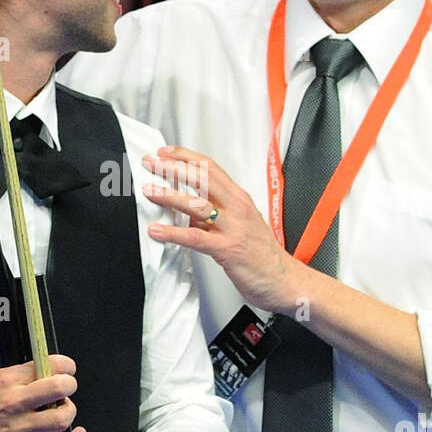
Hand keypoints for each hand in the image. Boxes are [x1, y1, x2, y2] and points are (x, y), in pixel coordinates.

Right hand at [0, 354, 84, 431]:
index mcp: (6, 380)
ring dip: (69, 413)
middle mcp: (14, 401)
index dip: (65, 366)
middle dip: (70, 386)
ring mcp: (19, 427)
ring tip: (63, 413)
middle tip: (67, 391)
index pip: (47, 364)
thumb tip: (32, 366)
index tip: (67, 370)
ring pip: (62, 417)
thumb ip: (9, 372)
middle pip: (60, 387)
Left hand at [141, 145, 302, 316]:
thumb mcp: (239, 225)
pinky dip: (172, 233)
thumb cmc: (261, 254)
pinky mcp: (227, 249)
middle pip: (201, 178)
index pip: (210, 168)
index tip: (165, 152)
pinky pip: (195, 238)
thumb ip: (214, 215)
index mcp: (239, 198)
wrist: (283, 279)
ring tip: (149, 190)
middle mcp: (236, 208)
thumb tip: (187, 211)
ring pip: (196, 204)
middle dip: (173, 168)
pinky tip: (157, 231)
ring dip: (169, 195)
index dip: (186, 157)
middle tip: (151, 162)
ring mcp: (233, 227)